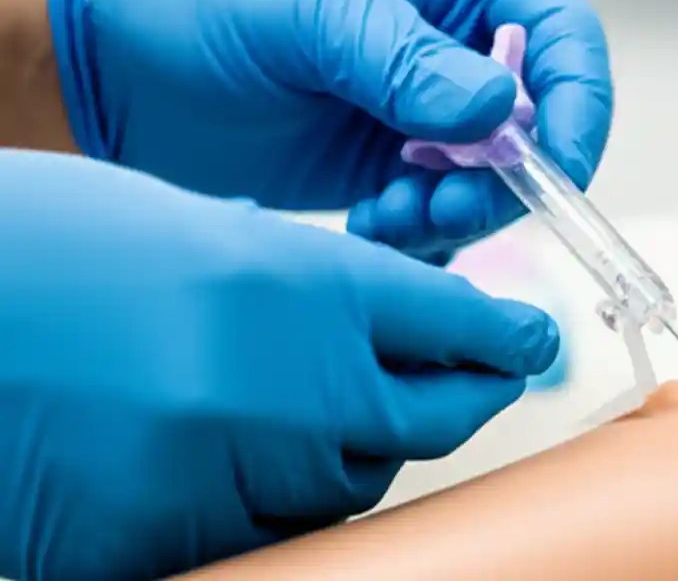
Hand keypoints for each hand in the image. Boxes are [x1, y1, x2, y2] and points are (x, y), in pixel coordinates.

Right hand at [0, 150, 557, 579]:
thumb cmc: (43, 248)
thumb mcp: (189, 230)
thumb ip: (294, 286)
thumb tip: (368, 324)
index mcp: (297, 284)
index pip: (452, 321)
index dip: (502, 335)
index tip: (531, 342)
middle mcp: (288, 384)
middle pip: (430, 417)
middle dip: (459, 399)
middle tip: (478, 384)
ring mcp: (234, 474)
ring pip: (353, 484)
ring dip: (349, 454)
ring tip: (300, 415)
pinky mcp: (169, 543)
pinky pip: (268, 536)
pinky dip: (266, 504)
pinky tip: (224, 464)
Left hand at [48, 0, 611, 259]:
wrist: (117, 62)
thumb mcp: (316, 9)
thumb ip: (411, 62)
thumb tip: (499, 113)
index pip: (564, 33)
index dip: (577, 104)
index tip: (555, 166)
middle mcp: (462, 32)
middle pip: (545, 118)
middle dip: (509, 176)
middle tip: (451, 205)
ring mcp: (433, 100)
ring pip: (500, 176)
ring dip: (461, 210)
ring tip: (395, 215)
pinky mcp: (400, 157)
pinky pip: (447, 208)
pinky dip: (424, 229)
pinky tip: (371, 222)